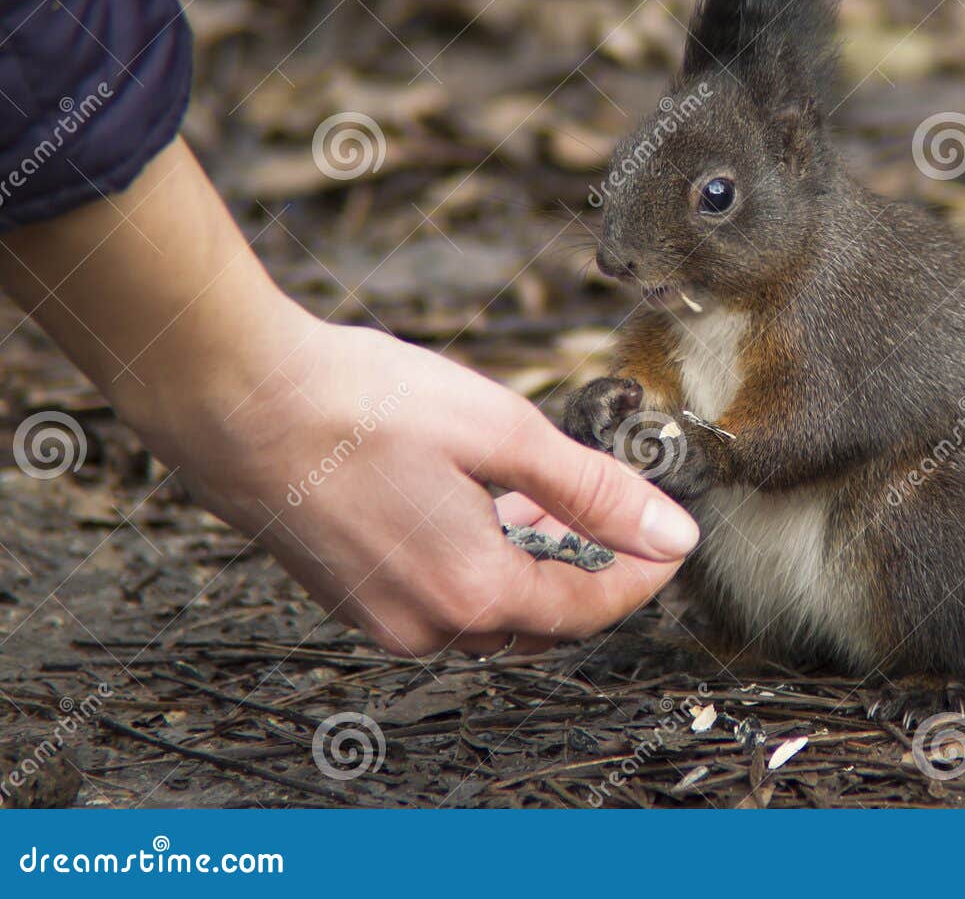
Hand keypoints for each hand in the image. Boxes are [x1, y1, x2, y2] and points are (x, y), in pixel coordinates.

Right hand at [123, 314, 699, 655]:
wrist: (234, 398)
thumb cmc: (359, 406)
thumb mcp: (503, 433)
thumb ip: (595, 492)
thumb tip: (671, 531)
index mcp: (474, 592)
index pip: (591, 608)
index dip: (642, 572)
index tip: (672, 539)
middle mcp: (427, 625)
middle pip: (542, 620)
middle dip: (589, 571)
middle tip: (615, 514)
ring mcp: (382, 617)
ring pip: (490, 614)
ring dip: (533, 566)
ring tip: (547, 500)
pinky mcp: (350, 596)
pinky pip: (441, 601)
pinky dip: (479, 564)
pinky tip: (480, 506)